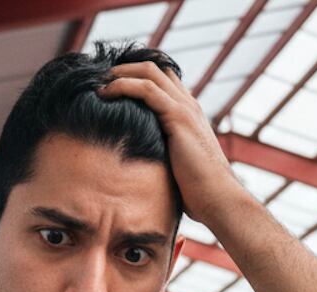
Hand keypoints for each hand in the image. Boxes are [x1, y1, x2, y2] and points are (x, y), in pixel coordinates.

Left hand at [98, 62, 249, 225]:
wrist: (217, 198)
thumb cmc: (198, 191)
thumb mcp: (176, 165)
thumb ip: (161, 153)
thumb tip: (138, 162)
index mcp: (188, 113)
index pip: (163, 80)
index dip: (136, 76)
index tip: (110, 85)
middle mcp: (188, 104)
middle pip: (154, 68)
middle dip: (124, 68)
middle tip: (100, 79)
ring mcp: (185, 108)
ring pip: (149, 72)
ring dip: (120, 73)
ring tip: (98, 83)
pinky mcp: (178, 117)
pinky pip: (146, 89)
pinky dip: (123, 85)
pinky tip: (105, 93)